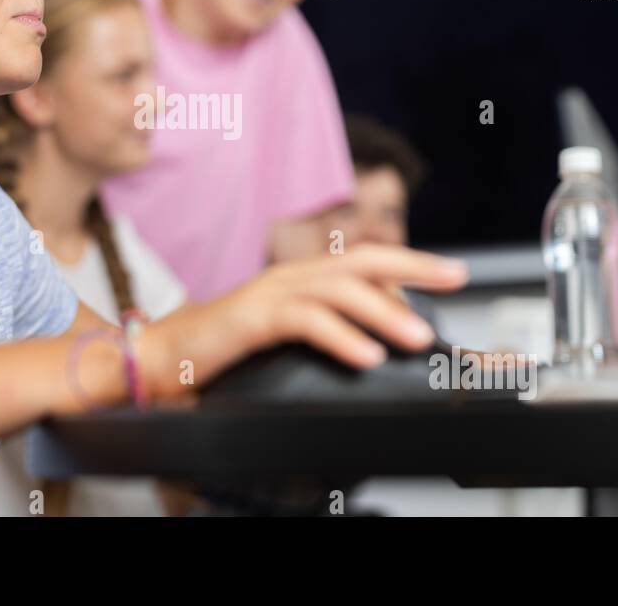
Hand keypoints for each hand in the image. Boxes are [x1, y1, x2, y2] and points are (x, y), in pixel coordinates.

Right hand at [139, 244, 468, 399]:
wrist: (162, 356)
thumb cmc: (225, 350)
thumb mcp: (286, 339)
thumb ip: (326, 333)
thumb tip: (375, 346)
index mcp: (303, 279)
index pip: (366, 262)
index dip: (411, 265)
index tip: (454, 273)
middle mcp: (292, 276)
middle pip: (363, 260)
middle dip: (414, 266)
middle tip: (456, 275)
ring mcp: (272, 293)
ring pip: (339, 290)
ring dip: (384, 313)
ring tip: (419, 338)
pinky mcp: (253, 318)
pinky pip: (305, 321)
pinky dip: (341, 337)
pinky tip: (367, 356)